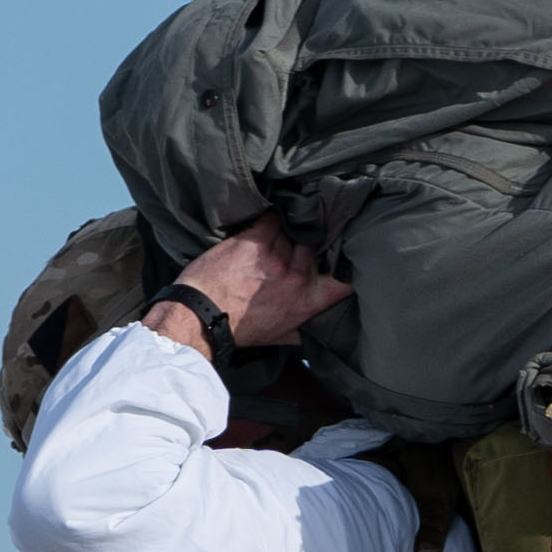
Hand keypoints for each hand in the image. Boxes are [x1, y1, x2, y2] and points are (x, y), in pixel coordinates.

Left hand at [147, 215, 351, 361]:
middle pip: (317, 246)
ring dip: (287, 232)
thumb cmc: (237, 330)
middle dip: (311, 244)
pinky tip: (273, 214)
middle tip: (301, 242)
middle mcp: (297, 277)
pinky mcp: (254, 240)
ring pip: (292, 232)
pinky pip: (272, 219)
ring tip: (282, 231)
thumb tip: (318, 329)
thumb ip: (304, 327)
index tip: (351, 257)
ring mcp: (275, 256)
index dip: (352, 266)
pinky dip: (273, 217)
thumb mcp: (280, 336)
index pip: (346, 280)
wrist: (199, 317)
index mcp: (307, 301)